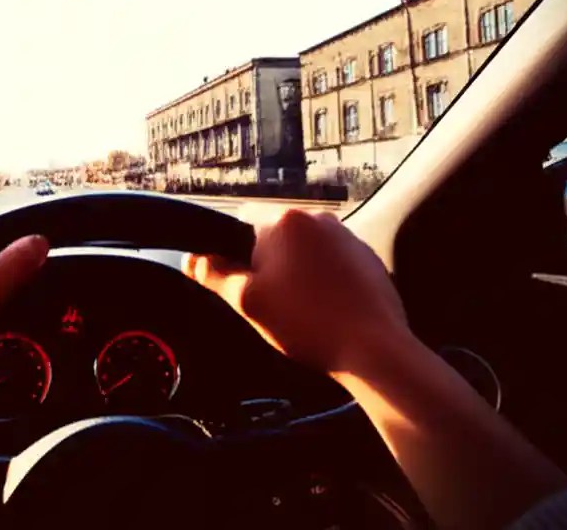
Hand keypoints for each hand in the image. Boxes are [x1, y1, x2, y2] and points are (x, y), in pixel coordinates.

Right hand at [184, 207, 407, 373]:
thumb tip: (192, 259)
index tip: (251, 293)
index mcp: (285, 220)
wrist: (373, 348)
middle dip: (271, 270)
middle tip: (278, 307)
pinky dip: (326, 285)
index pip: (242, 228)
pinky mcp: (368, 258)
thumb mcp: (247, 302)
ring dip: (299, 278)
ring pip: (305, 254)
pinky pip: (333, 266)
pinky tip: (329, 313)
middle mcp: (319, 218)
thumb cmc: (307, 323)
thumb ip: (214, 275)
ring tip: (307, 313)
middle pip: (276, 241)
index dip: (239, 264)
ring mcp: (348, 236)